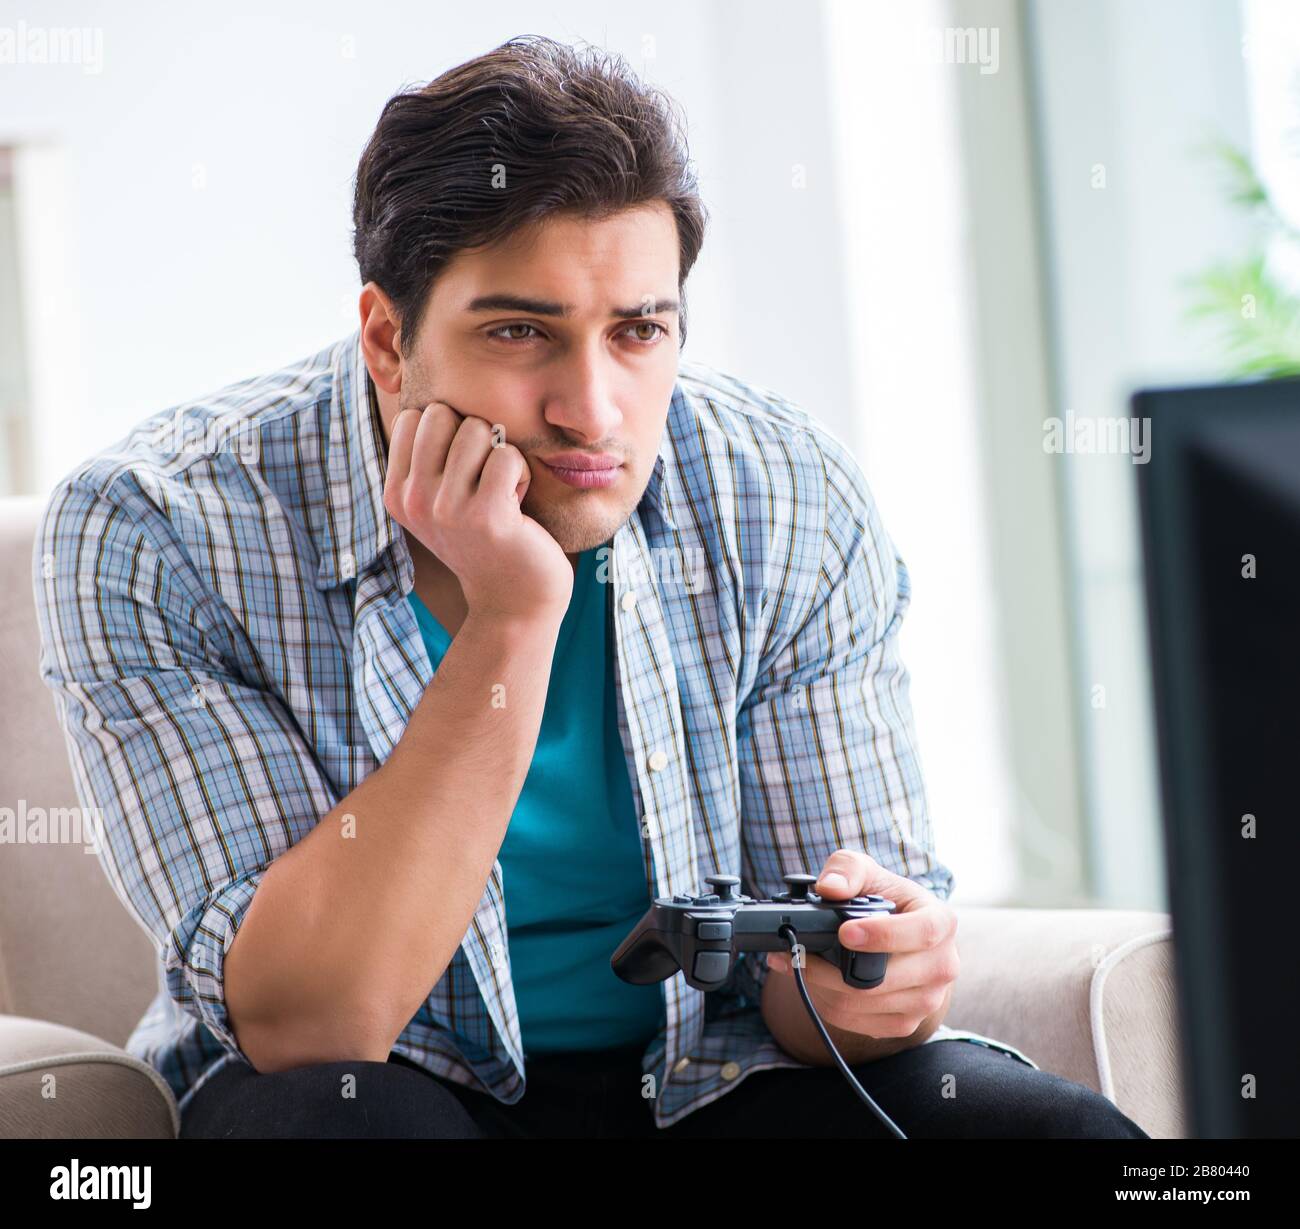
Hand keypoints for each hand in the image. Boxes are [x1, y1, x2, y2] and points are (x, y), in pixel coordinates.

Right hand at [383, 402, 573, 622]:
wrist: (514, 597)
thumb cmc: (486, 535)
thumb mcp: (441, 496)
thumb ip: (429, 452)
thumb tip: (426, 382)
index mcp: (396, 493)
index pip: (415, 416)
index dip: (449, 431)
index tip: (461, 473)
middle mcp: (413, 501)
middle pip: (442, 413)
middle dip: (474, 435)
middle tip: (484, 479)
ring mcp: (447, 510)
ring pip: (478, 429)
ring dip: (501, 456)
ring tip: (501, 493)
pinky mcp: (486, 516)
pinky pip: (507, 455)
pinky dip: (521, 473)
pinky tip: (517, 505)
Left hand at [765, 849, 957, 1040]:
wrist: (898, 932)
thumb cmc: (886, 899)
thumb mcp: (868, 871)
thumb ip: (847, 869)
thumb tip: (830, 888)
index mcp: (942, 922)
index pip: (922, 933)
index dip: (883, 935)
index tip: (844, 932)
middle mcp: (942, 966)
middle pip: (885, 979)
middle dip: (831, 966)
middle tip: (797, 949)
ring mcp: (927, 1000)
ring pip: (865, 1004)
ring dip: (822, 985)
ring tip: (797, 962)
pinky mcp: (905, 1023)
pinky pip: (859, 1023)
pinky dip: (828, 1004)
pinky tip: (813, 982)